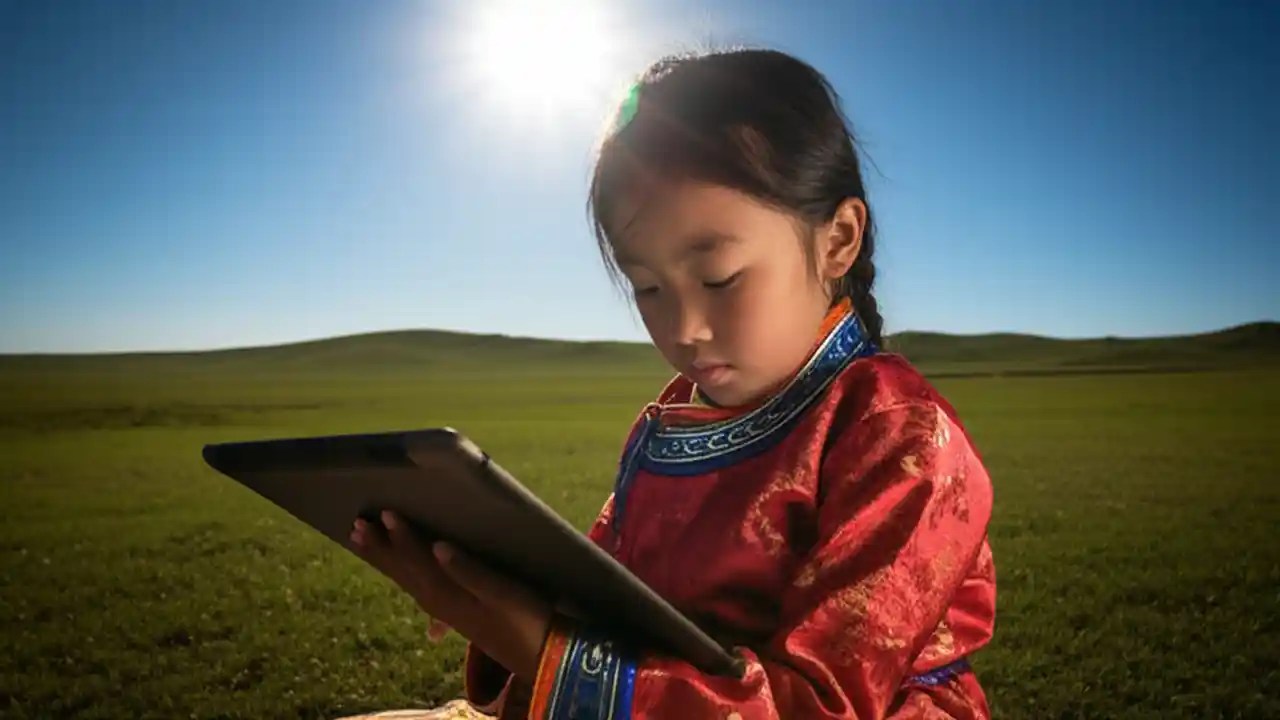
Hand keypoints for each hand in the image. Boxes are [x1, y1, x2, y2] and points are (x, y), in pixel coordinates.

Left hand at [350, 510, 551, 680]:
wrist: (542, 654)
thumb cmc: (528, 617)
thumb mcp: (502, 592)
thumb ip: (469, 570)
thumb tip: (437, 546)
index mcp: (449, 593)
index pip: (418, 559)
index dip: (401, 535)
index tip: (384, 512)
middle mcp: (440, 602)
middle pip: (403, 570)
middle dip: (381, 547)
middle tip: (355, 526)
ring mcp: (446, 610)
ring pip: (407, 580)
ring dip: (386, 559)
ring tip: (364, 542)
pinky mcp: (455, 613)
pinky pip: (418, 589)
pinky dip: (404, 574)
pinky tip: (403, 572)